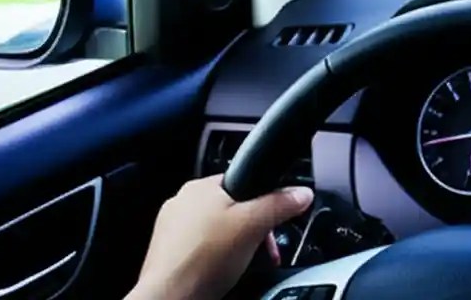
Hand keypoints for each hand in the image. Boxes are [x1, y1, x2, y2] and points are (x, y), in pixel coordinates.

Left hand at [125, 175, 314, 299]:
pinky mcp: (168, 252)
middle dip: (253, 229)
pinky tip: (222, 271)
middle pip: (233, 208)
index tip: (275, 224)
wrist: (170, 298)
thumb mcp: (254, 226)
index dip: (265, 202)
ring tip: (244, 263)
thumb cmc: (205, 259)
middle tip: (264, 250)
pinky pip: (202, 248)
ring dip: (236, 244)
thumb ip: (280, 205)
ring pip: (217, 229)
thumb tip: (302, 193)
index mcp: (201, 186)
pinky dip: (215, 258)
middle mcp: (182, 202)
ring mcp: (172, 228)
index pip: (244, 182)